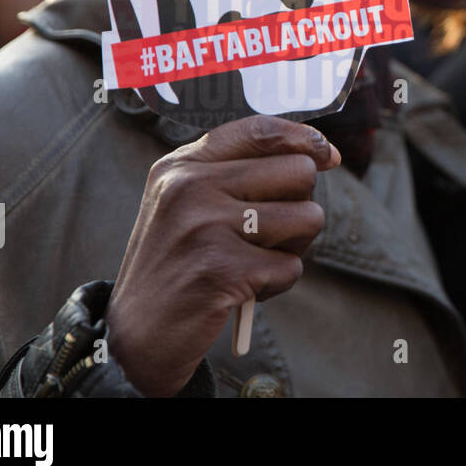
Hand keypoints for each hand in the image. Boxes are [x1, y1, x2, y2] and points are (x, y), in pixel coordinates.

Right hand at [106, 115, 338, 396]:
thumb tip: (325, 154)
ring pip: (307, 217)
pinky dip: (277, 283)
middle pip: (299, 172)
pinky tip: (242, 290)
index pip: (261, 130)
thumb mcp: (192, 203)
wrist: (137, 336)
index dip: (306, 139)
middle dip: (300, 206)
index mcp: (182, 164)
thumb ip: (243, 171)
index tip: (328, 156)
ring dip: (293, 247)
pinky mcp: (221, 269)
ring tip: (254, 262)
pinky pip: (291, 266)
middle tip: (269, 235)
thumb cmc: (181, 263)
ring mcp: (204, 226)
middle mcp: (190, 187)